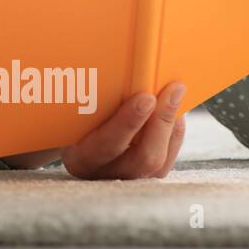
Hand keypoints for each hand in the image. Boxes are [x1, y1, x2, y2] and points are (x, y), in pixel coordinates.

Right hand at [58, 81, 187, 178]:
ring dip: (171, 124)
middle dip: (161, 122)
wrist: (74, 142)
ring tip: (176, 93)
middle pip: (143, 158)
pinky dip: (174, 133)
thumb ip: (90, 100)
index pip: (107, 144)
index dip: (129, 122)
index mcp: (79, 158)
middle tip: (172, 90)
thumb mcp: (73, 113)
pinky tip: (176, 111)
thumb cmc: (71, 118)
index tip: (146, 97)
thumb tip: (117, 67)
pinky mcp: (146, 180)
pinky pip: (168, 160)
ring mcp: (128, 180)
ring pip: (160, 161)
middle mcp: (103, 175)